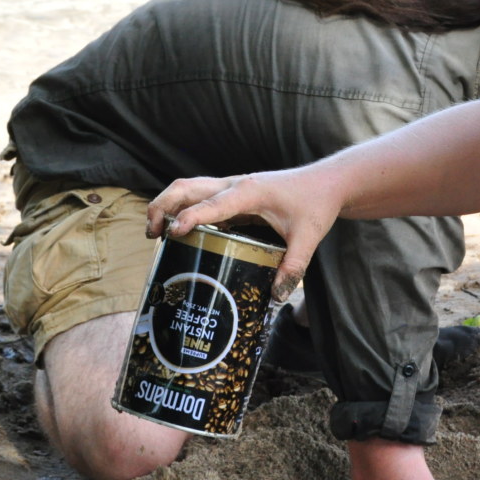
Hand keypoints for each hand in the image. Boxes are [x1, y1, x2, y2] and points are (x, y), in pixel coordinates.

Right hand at [146, 169, 338, 302]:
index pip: (212, 203)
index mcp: (249, 192)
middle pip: (186, 187)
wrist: (327, 183)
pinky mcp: (234, 194)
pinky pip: (200, 197)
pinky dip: (183, 209)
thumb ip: (293, 267)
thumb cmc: (317, 204)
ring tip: (156, 233)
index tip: (172, 234)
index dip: (191, 217)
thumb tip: (276, 297)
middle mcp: (235, 185)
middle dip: (163, 206)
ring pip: (189, 188)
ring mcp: (232, 187)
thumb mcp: (308, 238)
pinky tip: (180, 233)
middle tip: (153, 235)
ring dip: (167, 204)